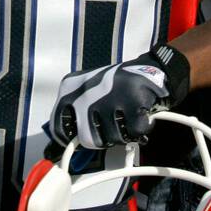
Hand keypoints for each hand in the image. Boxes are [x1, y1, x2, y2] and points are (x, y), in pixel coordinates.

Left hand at [49, 44, 190, 148]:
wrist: (151, 68)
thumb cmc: (117, 84)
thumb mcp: (87, 91)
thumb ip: (76, 113)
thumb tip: (69, 143)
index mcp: (70, 88)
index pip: (59, 127)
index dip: (71, 140)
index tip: (82, 141)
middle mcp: (86, 92)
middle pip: (88, 138)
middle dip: (104, 138)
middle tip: (113, 128)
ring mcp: (108, 96)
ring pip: (112, 138)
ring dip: (124, 133)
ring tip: (127, 117)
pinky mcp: (132, 101)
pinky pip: (134, 132)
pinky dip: (142, 128)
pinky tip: (141, 114)